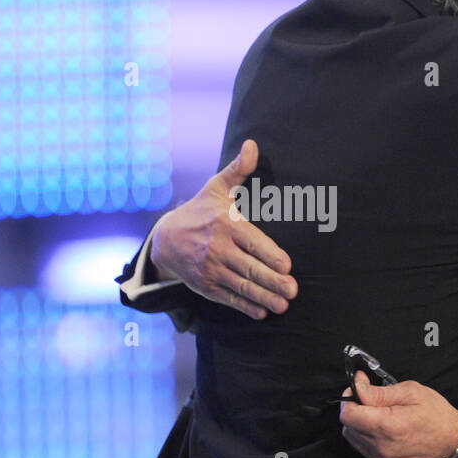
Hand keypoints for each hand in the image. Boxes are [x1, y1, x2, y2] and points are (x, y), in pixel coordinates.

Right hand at [149, 139, 297, 319]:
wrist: (165, 240)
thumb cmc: (200, 211)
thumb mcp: (216, 188)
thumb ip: (238, 170)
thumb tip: (252, 145)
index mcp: (226, 224)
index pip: (252, 242)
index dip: (269, 255)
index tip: (287, 266)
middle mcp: (218, 249)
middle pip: (249, 268)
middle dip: (272, 281)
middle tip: (292, 290)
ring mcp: (211, 269)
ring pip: (241, 286)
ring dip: (263, 297)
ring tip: (283, 305)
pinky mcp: (206, 286)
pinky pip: (228, 298)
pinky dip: (245, 306)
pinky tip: (261, 312)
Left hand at [339, 371, 457, 457]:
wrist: (454, 442)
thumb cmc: (436, 414)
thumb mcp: (411, 392)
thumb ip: (379, 392)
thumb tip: (357, 387)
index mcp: (387, 426)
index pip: (347, 415)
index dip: (349, 399)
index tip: (358, 390)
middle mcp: (381, 448)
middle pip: (348, 427)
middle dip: (355, 410)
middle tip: (371, 401)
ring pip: (353, 439)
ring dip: (359, 425)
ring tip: (379, 416)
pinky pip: (363, 450)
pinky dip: (367, 438)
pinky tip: (383, 431)